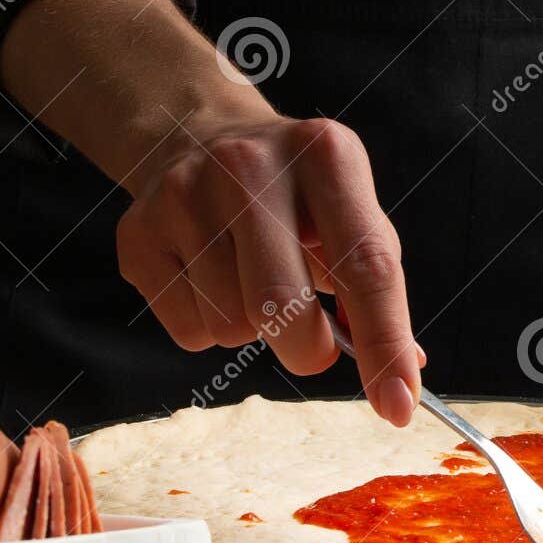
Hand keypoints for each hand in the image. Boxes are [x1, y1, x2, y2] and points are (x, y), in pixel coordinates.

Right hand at [0, 0, 423, 425]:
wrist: (198, 136)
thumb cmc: (298, 197)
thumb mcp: (350, 215)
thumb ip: (378, 286)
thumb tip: (406, 371)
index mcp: (327, 154)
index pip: (366, 266)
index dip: (385, 343)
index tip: (399, 405)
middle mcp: (250, 163)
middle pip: (284, 306)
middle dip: (308, 349)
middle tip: (314, 345)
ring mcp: (183, 193)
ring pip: (234, 326)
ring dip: (254, 329)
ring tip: (251, 278)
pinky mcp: (136, 230)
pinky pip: (188, 331)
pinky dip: (211, 328)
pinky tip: (211, 278)